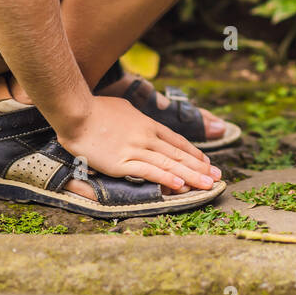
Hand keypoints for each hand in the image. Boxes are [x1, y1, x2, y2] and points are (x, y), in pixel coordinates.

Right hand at [56, 96, 221, 192]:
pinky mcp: (122, 162)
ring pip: (169, 165)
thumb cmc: (96, 109)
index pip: (177, 142)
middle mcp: (147, 137)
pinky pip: (149, 172)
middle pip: (179, 154)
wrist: (76, 112)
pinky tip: (180, 186)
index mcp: (148, 124)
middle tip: (218, 177)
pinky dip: (166, 179)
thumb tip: (141, 123)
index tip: (207, 162)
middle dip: (200, 168)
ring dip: (191, 176)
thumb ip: (136, 119)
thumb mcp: (124, 109)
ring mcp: (136, 149)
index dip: (194, 153)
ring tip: (208, 185)